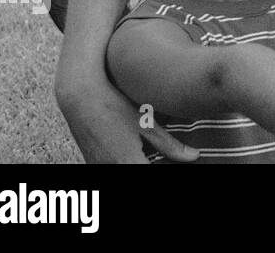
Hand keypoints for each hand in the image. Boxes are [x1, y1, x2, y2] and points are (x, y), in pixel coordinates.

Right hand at [56, 72, 198, 162]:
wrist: (80, 97)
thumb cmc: (115, 106)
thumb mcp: (146, 124)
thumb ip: (170, 145)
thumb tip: (195, 157)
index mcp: (128, 163)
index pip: (153, 177)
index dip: (167, 172)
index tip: (177, 167)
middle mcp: (110, 171)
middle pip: (139, 176)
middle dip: (155, 167)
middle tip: (164, 160)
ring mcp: (98, 170)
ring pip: (126, 174)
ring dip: (141, 165)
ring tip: (149, 156)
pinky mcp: (92, 166)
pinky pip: (114, 171)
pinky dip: (128, 164)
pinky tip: (138, 156)